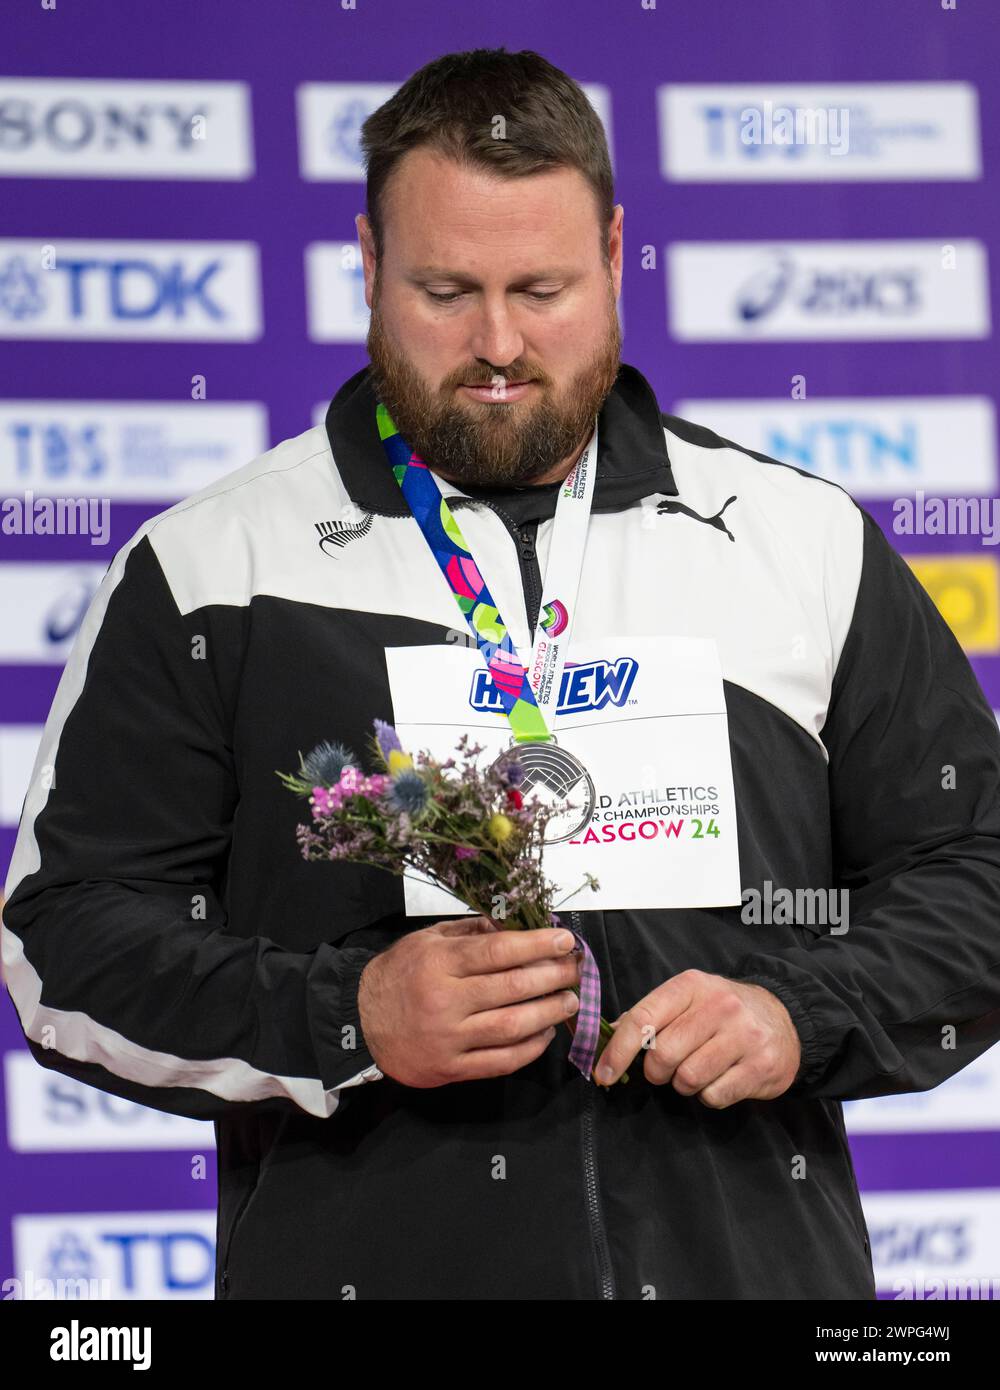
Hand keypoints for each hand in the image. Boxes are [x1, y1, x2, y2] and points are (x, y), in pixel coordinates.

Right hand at [357, 915, 582, 1087]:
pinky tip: (545, 1034)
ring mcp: (448, 1038)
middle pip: (512, 988)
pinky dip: (529, 1049)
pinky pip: (500, 1061)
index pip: (498, 951)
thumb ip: (471, 932)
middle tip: (575, 970)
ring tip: (568, 1001)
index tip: (564, 941)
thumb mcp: (427, 940)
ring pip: (512, 1026)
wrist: (359, 1021)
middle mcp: (444, 1000)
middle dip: (552, 977)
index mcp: (439, 962)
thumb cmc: (399, 974)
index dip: (537, 944)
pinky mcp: (449, 1068)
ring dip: (548, 1013)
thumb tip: (515, 926)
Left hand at [593, 969, 800, 1105]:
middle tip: (667, 1068)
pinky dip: (709, 1095)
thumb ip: (648, 1015)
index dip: (618, 1051)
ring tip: (697, 1070)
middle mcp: (719, 1006)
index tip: (604, 1074)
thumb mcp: (686, 1000)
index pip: (643, 1018)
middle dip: (656, 1071)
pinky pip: (714, 1096)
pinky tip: (720, 1078)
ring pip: (688, 1078)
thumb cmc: (722, 1012)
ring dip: (684, 1084)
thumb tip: (608, 1037)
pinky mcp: (761, 1066)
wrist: (784, 1018)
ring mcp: (744, 1036)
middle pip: (663, 1054)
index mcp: (691, 986)